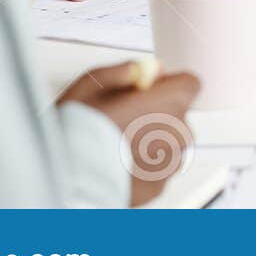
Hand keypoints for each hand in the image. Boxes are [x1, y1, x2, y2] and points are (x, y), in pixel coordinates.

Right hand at [57, 61, 200, 205]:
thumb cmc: (78, 128)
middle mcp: (179, 131)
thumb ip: (126, 71)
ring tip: (115, 147)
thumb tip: (146, 69)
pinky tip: (115, 166)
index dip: (167, 86)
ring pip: (169, 145)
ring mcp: (170, 162)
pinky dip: (142, 168)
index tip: (145, 92)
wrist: (66, 178)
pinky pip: (156, 171)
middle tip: (122, 121)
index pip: (189, 84)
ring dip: (151, 143)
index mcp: (171, 100)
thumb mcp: (93, 83)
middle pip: (178, 116)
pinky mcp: (157, 187)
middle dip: (157, 115)